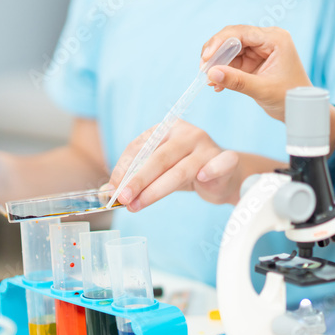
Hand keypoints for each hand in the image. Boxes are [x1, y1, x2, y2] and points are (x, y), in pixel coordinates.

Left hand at [105, 120, 240, 210]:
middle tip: (123, 199)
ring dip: (156, 190)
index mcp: (167, 128)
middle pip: (158, 158)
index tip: (112, 189)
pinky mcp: (226, 160)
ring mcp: (207, 146)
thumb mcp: (160, 171)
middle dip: (137, 180)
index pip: (140, 146)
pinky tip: (202, 178)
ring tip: (138, 205)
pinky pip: (219, 165)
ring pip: (179, 170)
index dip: (124, 168)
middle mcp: (187, 134)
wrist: (225, 176)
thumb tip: (108, 191)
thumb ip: (138, 177)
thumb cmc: (187, 171)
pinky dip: (211, 170)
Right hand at [201, 25, 311, 120]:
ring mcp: (260, 49)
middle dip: (216, 53)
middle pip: (233, 38)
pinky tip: (217, 85)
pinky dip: (224, 71)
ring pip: (230, 50)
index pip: (241, 32)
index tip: (206, 58)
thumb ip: (237, 81)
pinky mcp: (254, 60)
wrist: (300, 110)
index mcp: (275, 39)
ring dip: (218, 64)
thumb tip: (211, 73)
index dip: (220, 43)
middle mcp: (267, 39)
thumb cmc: (290, 98)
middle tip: (203, 69)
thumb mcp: (262, 89)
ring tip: (210, 82)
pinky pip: (233, 61)